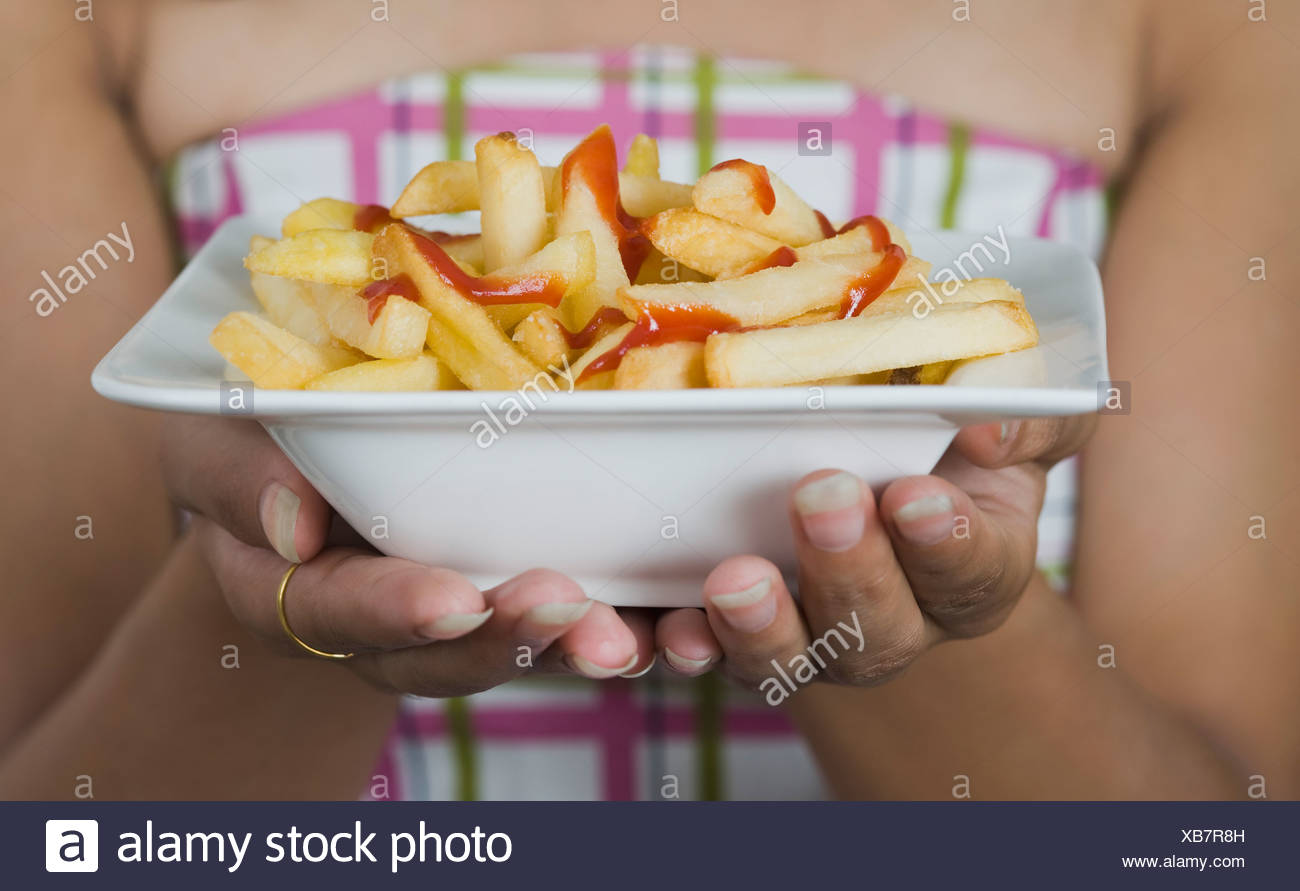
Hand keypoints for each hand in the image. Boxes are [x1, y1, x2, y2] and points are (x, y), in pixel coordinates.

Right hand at [162, 417, 654, 695]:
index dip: (397, 613)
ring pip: (517, 645)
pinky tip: (677, 611)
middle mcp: (385, 622)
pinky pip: (570, 609)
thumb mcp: (213, 438)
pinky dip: (625, 615)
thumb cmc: (250, 430)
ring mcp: (456, 607)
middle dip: (507, 638)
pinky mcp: (516, 577)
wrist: (309, 431)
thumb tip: (290, 526)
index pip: (341, 614)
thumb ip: (236, 479)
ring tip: (632, 635)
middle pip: (444, 655)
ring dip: (576, 643)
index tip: (452, 600)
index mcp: (300, 592)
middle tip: (567, 610)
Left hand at [650, 416, 1095, 691]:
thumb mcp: (1003, 413)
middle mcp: (889, 623)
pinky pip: (699, 651)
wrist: (865, 452)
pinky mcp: (727, 628)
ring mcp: (803, 635)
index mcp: (968, 573)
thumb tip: (989, 431)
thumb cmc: (944, 436)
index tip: (915, 496)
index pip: (972, 576)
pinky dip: (672, 644)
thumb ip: (1029, 418)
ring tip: (736, 581)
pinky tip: (655, 631)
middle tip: (821, 498)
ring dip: (759, 629)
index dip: (946, 545)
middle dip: (849, 570)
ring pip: (786, 662)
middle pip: (877, 632)